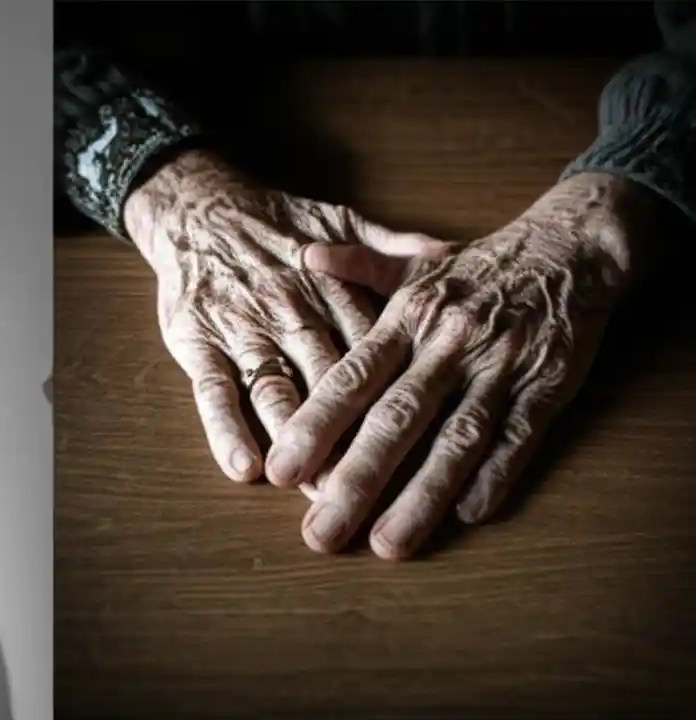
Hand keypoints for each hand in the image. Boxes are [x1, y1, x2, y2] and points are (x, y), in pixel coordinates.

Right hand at [123, 148, 438, 482]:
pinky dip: (226, 430)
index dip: (401, 396)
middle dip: (353, 437)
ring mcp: (243, 328)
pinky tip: (244, 467)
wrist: (197, 204)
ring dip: (296, 442)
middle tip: (375, 486)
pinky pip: (213, 390)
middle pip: (330, 383)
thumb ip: (392, 248)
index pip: (377, 351)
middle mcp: (292, 311)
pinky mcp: (198, 340)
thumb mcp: (341, 220)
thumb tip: (450, 257)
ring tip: (314, 488)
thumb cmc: (277, 222)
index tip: (429, 441)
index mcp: (333, 288)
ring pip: (275, 390)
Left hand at [266, 172, 657, 558]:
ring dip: (421, 495)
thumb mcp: (414, 262)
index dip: (315, 426)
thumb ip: (359, 268)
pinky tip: (468, 515)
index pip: (352, 378)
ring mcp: (499, 369)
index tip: (280, 472)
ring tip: (387, 544)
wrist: (570, 247)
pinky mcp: (546, 387)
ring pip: (455, 439)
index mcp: (408, 318)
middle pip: (395, 420)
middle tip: (320, 534)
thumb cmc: (479, 266)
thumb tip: (305, 256)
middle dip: (355, 481)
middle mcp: (447, 346)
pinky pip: (519, 437)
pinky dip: (496, 475)